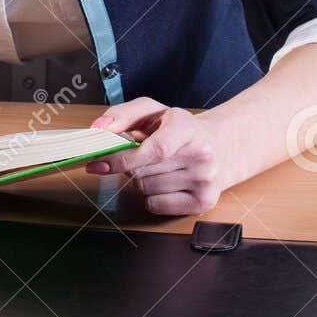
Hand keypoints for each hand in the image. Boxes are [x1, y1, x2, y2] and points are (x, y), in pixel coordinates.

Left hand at [86, 97, 223, 215]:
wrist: (218, 147)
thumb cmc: (177, 129)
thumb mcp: (152, 111)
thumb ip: (122, 115)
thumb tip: (98, 130)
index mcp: (188, 128)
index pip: (155, 150)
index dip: (124, 158)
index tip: (99, 162)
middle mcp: (202, 155)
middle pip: (143, 171)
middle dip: (131, 165)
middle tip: (141, 154)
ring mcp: (204, 181)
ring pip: (146, 189)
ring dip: (142, 180)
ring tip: (159, 166)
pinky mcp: (203, 202)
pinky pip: (155, 205)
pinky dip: (152, 196)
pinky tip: (166, 181)